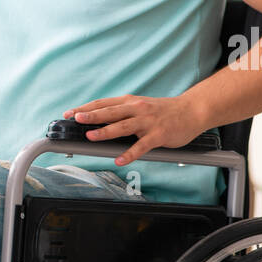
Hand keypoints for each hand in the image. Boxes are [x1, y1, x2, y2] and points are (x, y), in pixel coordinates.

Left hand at [61, 93, 206, 166]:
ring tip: (91, 136)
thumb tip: (98, 121)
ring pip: (123, 126)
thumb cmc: (163, 111)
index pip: (103, 104)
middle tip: (76, 119)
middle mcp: (137, 109)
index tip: (69, 113)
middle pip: (110, 112)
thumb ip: (122, 112)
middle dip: (92, 115)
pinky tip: (119, 159)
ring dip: (106, 131)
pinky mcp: (158, 135)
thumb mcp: (140, 106)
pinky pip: (141, 146)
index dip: (85, 107)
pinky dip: (130, 153)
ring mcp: (147, 122)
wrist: (192, 110)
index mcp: (130, 102)